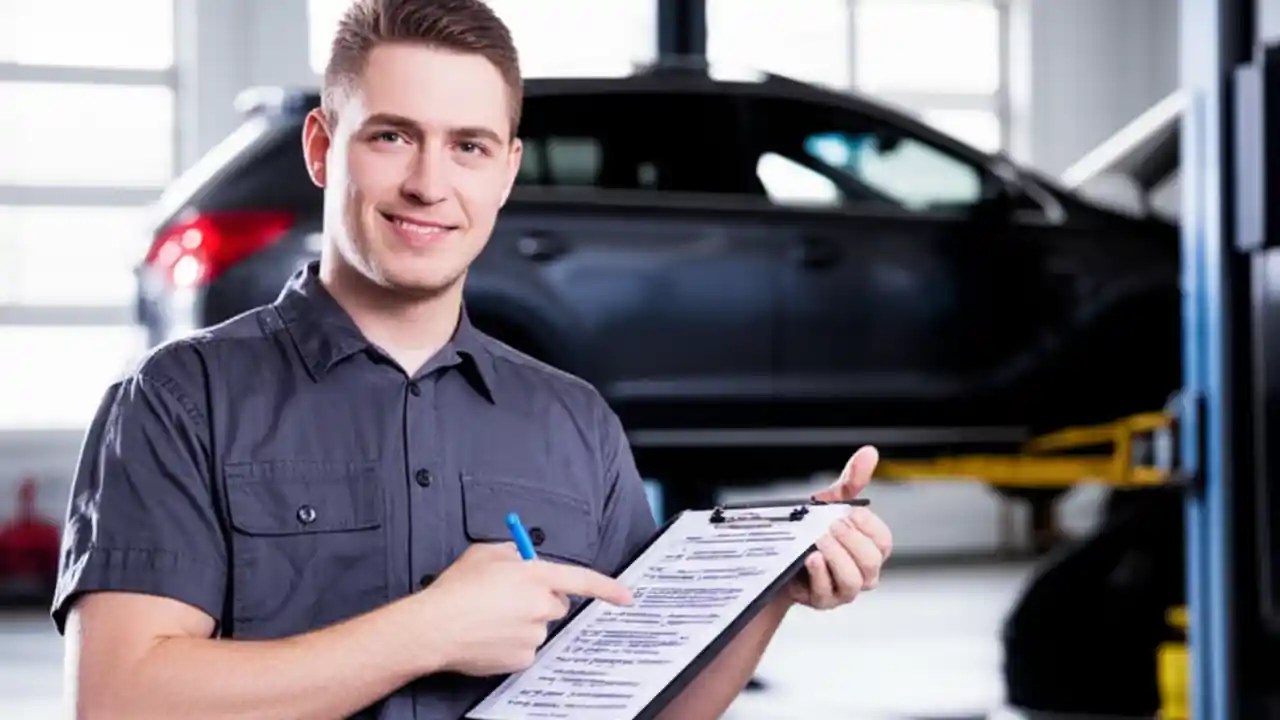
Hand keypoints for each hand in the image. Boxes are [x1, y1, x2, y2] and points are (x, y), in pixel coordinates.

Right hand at [409, 542, 633, 676]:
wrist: (435, 626)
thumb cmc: (455, 589)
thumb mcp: (485, 554)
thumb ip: (512, 553)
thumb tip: (521, 559)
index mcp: (535, 575)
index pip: (583, 580)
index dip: (608, 588)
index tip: (626, 596)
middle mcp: (540, 605)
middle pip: (557, 604)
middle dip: (541, 601)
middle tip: (512, 599)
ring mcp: (533, 634)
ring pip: (539, 627)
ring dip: (524, 622)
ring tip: (491, 618)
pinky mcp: (522, 658)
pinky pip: (526, 648)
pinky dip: (512, 643)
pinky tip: (490, 635)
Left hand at [787, 445, 893, 609]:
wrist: (776, 557)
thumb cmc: (810, 530)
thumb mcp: (830, 503)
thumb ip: (852, 480)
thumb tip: (870, 452)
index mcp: (870, 549)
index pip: (883, 540)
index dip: (867, 526)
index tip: (849, 512)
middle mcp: (863, 573)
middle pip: (871, 560)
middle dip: (851, 540)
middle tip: (831, 524)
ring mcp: (844, 590)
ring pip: (853, 579)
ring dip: (836, 555)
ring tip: (819, 539)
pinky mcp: (823, 601)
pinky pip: (827, 591)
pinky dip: (820, 573)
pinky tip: (810, 558)